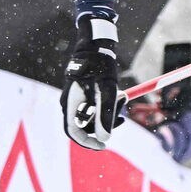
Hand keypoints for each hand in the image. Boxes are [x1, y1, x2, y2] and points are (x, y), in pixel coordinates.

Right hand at [60, 17, 121, 150]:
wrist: (94, 46)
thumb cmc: (100, 66)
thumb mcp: (107, 92)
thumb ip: (105, 115)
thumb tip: (105, 138)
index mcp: (70, 104)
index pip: (73, 132)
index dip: (88, 142)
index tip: (104, 146)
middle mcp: (68, 103)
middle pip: (84, 125)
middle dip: (103, 125)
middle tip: (122, 118)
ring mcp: (74, 98)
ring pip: (90, 115)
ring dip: (107, 113)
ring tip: (122, 100)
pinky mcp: (80, 94)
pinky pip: (92, 106)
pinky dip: (105, 105)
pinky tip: (118, 96)